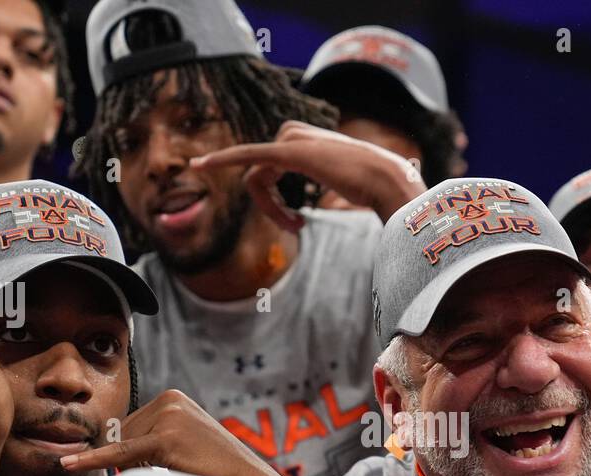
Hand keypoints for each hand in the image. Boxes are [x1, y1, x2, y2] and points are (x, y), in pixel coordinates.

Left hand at [60, 389, 289, 475]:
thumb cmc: (217, 470)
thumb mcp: (185, 442)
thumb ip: (154, 438)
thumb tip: (110, 449)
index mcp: (172, 397)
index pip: (130, 427)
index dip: (137, 453)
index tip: (168, 464)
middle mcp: (168, 400)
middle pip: (123, 435)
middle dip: (138, 460)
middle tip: (179, 469)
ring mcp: (167, 419)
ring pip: (124, 450)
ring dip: (142, 469)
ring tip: (182, 471)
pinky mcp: (165, 440)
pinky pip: (120, 454)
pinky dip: (95, 461)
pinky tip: (70, 465)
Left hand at [191, 120, 425, 228]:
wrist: (391, 182)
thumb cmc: (381, 190)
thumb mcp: (358, 188)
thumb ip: (347, 187)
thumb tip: (363, 201)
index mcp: (311, 141)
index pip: (273, 165)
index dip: (270, 194)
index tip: (289, 221)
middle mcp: (299, 133)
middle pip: (261, 171)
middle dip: (270, 204)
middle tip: (295, 227)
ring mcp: (293, 140)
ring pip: (257, 177)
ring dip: (270, 208)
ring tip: (295, 226)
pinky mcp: (288, 151)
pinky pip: (246, 156)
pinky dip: (220, 160)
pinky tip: (199, 165)